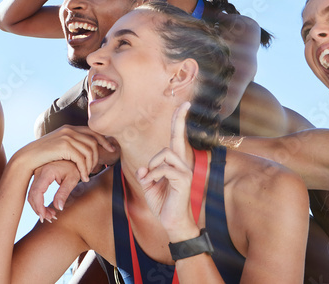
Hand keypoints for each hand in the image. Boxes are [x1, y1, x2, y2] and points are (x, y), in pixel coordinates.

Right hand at [15, 125, 114, 183]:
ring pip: (89, 151)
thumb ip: (69, 145)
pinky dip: (84, 169)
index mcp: (69, 128)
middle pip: (93, 141)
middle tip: (97, 169)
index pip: (92, 130)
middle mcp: (69, 130)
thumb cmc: (42, 156)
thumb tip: (81, 150)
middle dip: (98, 156)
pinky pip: (82, 159)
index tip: (112, 148)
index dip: (104, 139)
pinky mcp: (64, 146)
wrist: (27, 158)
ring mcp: (67, 136)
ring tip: (87, 176)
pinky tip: (82, 177)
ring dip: (90, 166)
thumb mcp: (58, 147)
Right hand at [27, 160, 80, 221]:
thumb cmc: (75, 166)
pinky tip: (47, 208)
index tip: (45, 217)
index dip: (39, 207)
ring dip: (38, 206)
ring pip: (32, 194)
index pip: (37, 192)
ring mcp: (37, 173)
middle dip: (39, 209)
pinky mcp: (38, 176)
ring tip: (51, 215)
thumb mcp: (72, 179)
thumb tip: (58, 208)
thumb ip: (64, 193)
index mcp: (46, 172)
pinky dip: (39, 201)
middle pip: (32, 195)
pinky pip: (34, 190)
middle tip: (50, 218)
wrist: (73, 155)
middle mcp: (38, 172)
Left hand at [136, 102, 201, 241]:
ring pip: (165, 153)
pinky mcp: (184, 179)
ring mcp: (185, 170)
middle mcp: (182, 163)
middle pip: (177, 137)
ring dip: (152, 166)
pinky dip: (154, 176)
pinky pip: (164, 169)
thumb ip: (146, 173)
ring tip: (150, 179)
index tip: (185, 105)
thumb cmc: (162, 203)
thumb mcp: (149, 185)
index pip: (177, 138)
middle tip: (184, 105)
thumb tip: (143, 167)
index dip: (179, 121)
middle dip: (180, 120)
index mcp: (174, 163)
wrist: (172, 223)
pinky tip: (152, 184)